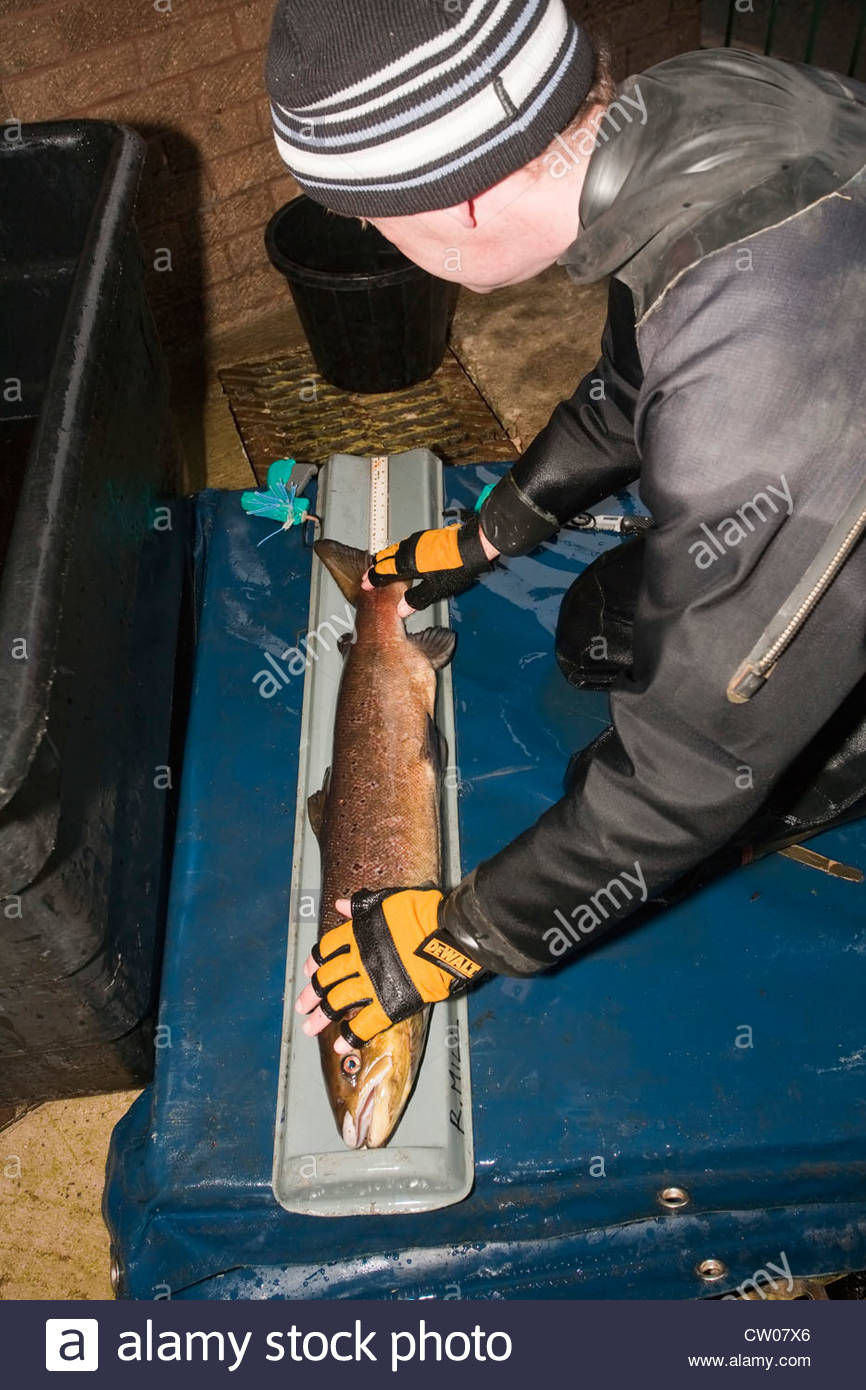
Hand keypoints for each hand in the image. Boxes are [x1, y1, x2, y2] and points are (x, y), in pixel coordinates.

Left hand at [295, 887, 483, 1049]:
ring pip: (337, 1003)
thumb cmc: (425, 912)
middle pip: (326, 979)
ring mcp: (373, 983)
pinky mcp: (390, 1004)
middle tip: (302, 1005)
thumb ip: (362, 906)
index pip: (326, 949)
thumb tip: (341, 905)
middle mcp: (360, 959)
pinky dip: (350, 1037)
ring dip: (321, 1017)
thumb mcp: (389, 899)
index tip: (308, 970)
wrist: (448, 934)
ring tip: (309, 1027)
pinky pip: (364, 1025)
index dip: (315, 962)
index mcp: (359, 933)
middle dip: (311, 993)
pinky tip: (340, 1046)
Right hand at [363, 514, 498, 615]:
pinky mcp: (427, 537)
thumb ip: (415, 600)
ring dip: (385, 558)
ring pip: (394, 549)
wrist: (473, 545)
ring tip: (381, 564)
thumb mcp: (434, 590)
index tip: (365, 585)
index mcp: (406, 563)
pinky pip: (405, 545)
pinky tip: (402, 555)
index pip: (383, 573)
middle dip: (375, 567)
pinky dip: (397, 552)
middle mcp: (408, 550)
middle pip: (385, 558)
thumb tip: (401, 609)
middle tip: (369, 575)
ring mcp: (417, 541)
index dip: (372, 580)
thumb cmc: (456, 568)